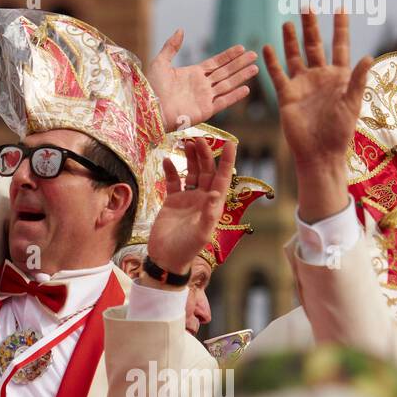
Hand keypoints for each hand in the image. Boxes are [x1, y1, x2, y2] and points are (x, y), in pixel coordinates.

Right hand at [144, 136, 237, 276]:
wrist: (166, 258)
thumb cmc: (186, 249)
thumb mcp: (201, 233)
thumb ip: (208, 214)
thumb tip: (216, 192)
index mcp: (213, 205)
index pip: (222, 178)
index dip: (227, 161)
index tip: (231, 143)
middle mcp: (202, 199)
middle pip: (206, 171)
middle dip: (205, 154)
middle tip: (199, 138)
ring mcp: (187, 199)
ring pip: (191, 173)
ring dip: (190, 158)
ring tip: (186, 142)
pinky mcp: (172, 201)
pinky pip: (173, 181)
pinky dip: (171, 170)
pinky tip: (168, 160)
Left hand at [146, 29, 257, 132]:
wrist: (148, 108)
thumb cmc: (151, 88)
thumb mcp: (160, 62)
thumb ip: (171, 47)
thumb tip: (180, 30)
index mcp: (192, 74)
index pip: (215, 63)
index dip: (229, 55)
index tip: (242, 48)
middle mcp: (201, 86)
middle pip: (225, 72)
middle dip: (240, 64)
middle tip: (255, 55)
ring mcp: (204, 98)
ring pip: (227, 85)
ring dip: (241, 77)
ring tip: (255, 68)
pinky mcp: (205, 111)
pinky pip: (223, 102)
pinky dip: (234, 96)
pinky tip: (246, 89)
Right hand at [263, 10, 371, 222]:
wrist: (319, 153)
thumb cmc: (340, 131)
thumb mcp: (352, 103)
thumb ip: (357, 80)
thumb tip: (367, 57)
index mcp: (339, 76)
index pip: (340, 45)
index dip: (340, 26)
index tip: (340, 6)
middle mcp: (320, 77)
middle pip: (315, 45)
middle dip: (312, 25)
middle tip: (307, 5)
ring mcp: (303, 85)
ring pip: (295, 56)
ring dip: (291, 40)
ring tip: (287, 22)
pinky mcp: (287, 95)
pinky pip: (278, 75)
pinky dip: (273, 62)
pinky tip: (267, 47)